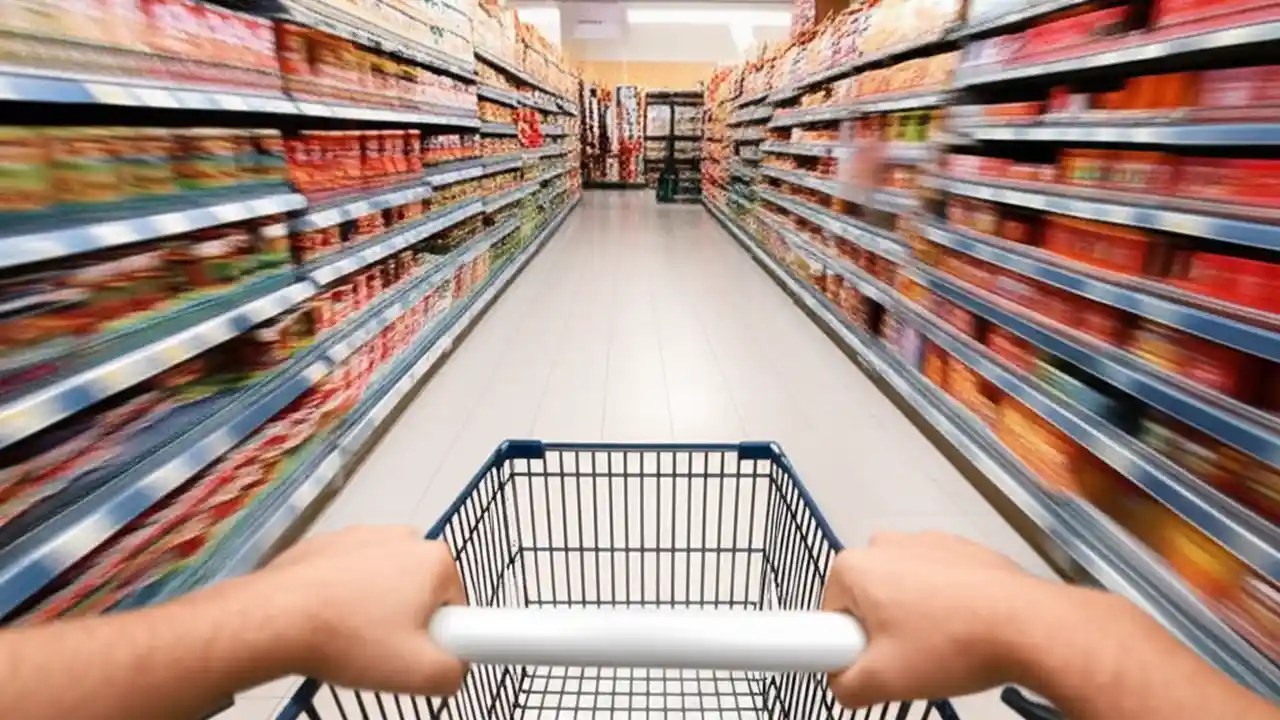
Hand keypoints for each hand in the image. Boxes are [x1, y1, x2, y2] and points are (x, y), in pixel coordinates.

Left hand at [246, 526, 467, 695]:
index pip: (458, 607)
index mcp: (435, 560)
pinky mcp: (329, 543)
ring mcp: (363, 536)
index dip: (439, 637)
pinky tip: (327, 621)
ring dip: (374, 610)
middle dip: (407, 622)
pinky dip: (343, 597)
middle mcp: (403, 538)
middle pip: (422, 593)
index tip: (412, 652)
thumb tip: (456, 668)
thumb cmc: (346, 638)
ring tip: (349, 638)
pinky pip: (350, 576)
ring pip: (385, 584)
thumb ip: (457, 672)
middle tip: (381, 650)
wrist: (273, 620)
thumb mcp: (420, 673)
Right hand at [822, 531, 1049, 707]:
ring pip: (901, 594)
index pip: (827, 616)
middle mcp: (886, 546)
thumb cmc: (958, 643)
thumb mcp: (883, 681)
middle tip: (907, 661)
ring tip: (941, 649)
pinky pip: (935, 584)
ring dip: (913, 622)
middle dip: (880, 634)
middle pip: (864, 603)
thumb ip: (843, 686)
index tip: (872, 663)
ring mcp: (925, 543)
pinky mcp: (958, 551)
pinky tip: (963, 631)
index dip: (845, 647)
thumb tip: (841, 684)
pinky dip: (944, 608)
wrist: (1030, 627)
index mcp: (855, 567)